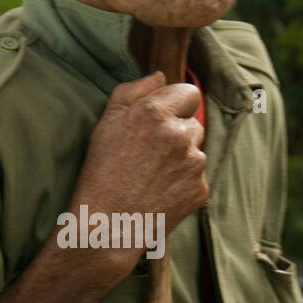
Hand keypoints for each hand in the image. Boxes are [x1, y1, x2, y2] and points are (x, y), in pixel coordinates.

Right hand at [64, 71, 208, 278]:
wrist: (107, 226)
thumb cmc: (101, 173)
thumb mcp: (106, 124)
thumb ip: (133, 91)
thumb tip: (159, 76)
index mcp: (156, 113)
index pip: (189, 92)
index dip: (175, 104)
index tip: (161, 120)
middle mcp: (180, 134)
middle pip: (192, 122)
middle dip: (176, 132)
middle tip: (149, 154)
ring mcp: (194, 163)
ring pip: (195, 150)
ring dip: (181, 158)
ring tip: (152, 175)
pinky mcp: (201, 189)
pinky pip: (196, 177)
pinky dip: (183, 183)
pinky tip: (160, 192)